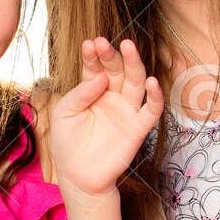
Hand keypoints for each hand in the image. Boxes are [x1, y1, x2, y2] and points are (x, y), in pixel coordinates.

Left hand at [49, 37, 163, 200]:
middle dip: (112, 55)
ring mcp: (126, 111)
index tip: (90, 44)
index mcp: (92, 91)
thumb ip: (79, 94)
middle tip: (105, 42)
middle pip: (117, 70)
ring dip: (133, 63)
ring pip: (135, 82)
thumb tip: (101, 77)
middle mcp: (111, 96)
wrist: (79, 177)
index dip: (94, 55)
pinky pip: (152, 110)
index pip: (95, 67)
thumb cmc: (67, 144)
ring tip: (127, 47)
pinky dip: (155, 96)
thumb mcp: (64, 114)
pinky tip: (152, 82)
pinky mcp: (138, 128)